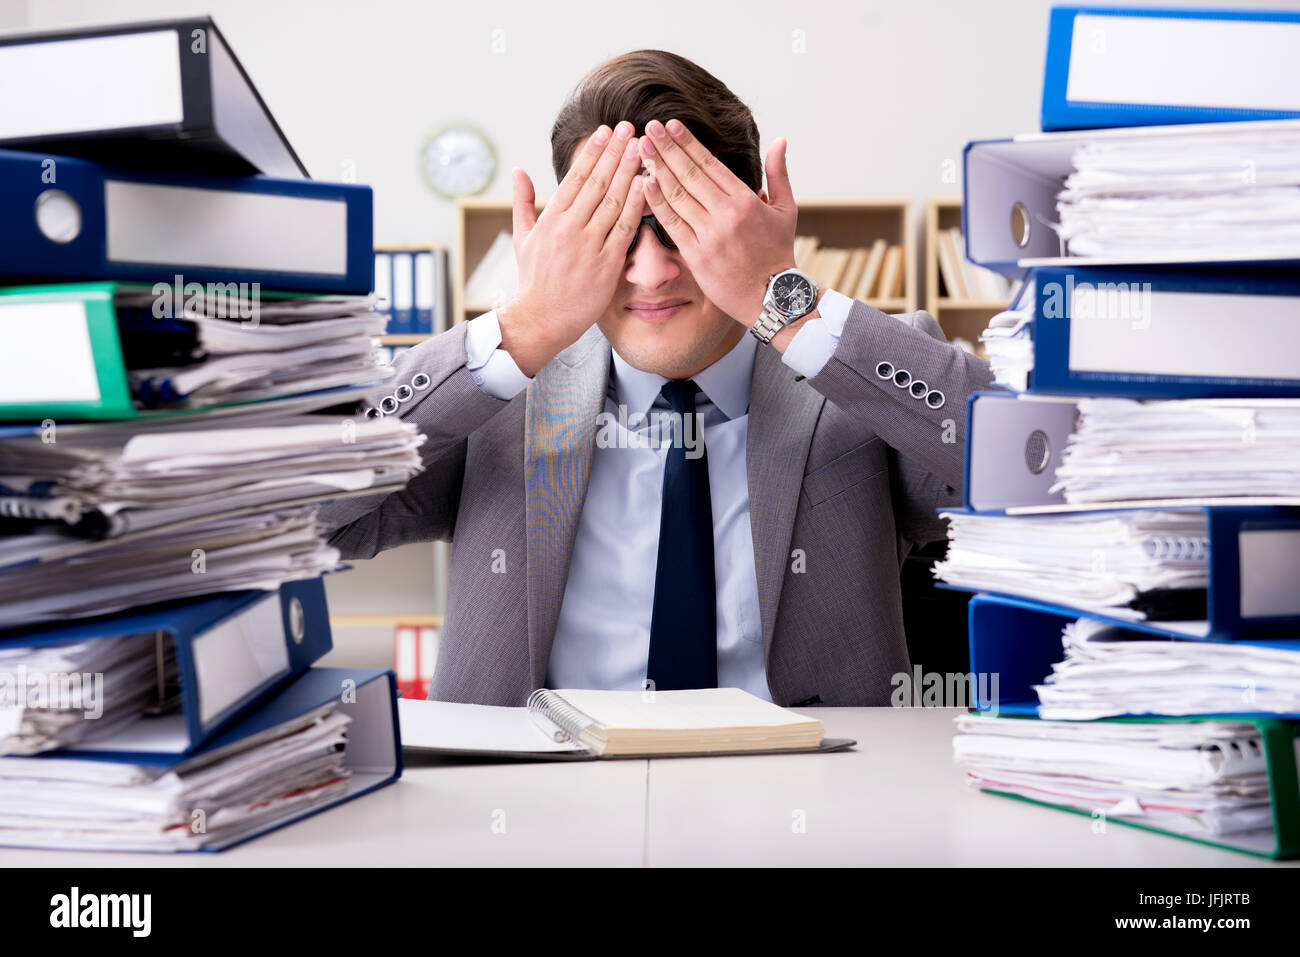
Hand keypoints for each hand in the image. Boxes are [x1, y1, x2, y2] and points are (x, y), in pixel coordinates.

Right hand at [499, 121, 645, 375]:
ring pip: (613, 201)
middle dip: (615, 152)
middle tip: (630, 127)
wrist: (543, 318)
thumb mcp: (522, 238)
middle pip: (597, 182)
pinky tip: (646, 185)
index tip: (606, 131)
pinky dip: (635, 206)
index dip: (593, 152)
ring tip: (642, 148)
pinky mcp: (606, 264)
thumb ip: (523, 202)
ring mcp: (589, 246)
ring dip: (628, 172)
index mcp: (551, 219)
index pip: (575, 177)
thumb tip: (518, 171)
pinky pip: (625, 229)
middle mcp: (569, 228)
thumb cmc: (534, 279)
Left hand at [638, 118, 797, 326]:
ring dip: (656, 170)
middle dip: (667, 148)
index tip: (671, 124)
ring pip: (677, 196)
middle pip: (689, 174)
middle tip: (648, 127)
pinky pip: (671, 223)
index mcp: (746, 200)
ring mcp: (709, 235)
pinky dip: (657, 203)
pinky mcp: (696, 255)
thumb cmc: (778, 253)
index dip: (688, 142)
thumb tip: (779, 140)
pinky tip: (644, 184)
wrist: (772, 297)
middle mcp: (726, 214)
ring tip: (641, 149)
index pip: (710, 164)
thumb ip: (779, 174)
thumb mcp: (787, 210)